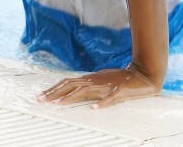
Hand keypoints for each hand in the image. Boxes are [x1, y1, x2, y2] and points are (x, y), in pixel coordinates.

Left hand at [37, 64, 160, 108]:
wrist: (142, 74)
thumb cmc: (121, 78)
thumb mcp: (101, 82)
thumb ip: (89, 86)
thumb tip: (73, 91)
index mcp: (90, 79)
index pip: (67, 83)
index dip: (53, 89)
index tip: (41, 96)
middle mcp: (95, 80)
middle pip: (70, 85)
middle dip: (54, 93)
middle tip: (40, 100)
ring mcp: (106, 85)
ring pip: (85, 91)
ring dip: (70, 97)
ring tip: (58, 104)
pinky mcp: (119, 90)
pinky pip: (110, 97)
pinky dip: (102, 102)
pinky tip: (94, 108)